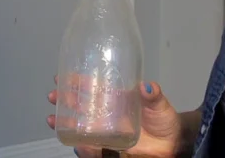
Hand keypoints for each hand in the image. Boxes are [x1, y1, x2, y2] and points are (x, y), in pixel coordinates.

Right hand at [48, 78, 182, 157]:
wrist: (171, 144)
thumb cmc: (163, 120)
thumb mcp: (159, 104)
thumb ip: (153, 96)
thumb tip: (147, 86)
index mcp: (115, 97)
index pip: (92, 86)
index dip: (75, 81)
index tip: (61, 77)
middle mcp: (107, 112)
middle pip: (80, 104)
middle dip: (64, 100)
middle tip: (53, 97)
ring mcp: (106, 129)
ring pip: (80, 124)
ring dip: (64, 121)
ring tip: (53, 119)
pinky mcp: (109, 146)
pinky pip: (91, 146)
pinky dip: (80, 145)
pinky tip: (74, 143)